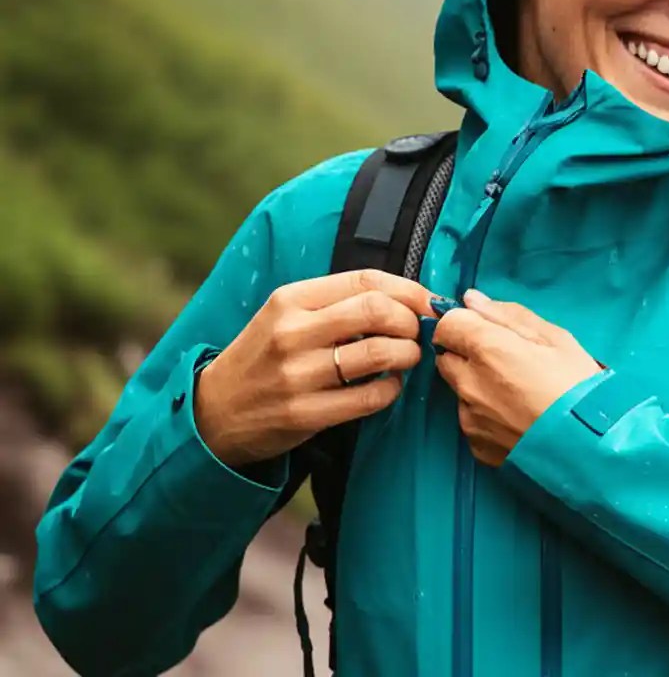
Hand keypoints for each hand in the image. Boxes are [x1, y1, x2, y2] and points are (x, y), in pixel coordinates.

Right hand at [195, 269, 438, 466]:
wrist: (214, 412)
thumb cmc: (264, 357)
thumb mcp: (286, 316)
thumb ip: (337, 303)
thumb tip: (406, 299)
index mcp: (290, 299)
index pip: (366, 281)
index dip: (409, 290)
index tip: (428, 303)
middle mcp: (292, 332)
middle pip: (378, 311)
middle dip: (412, 321)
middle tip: (417, 333)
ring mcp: (297, 374)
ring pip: (379, 354)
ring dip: (408, 355)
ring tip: (406, 358)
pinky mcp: (305, 413)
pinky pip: (370, 397)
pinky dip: (392, 390)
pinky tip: (388, 385)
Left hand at [433, 290, 602, 466]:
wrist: (589, 449)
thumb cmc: (579, 387)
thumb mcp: (556, 339)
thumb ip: (508, 316)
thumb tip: (473, 300)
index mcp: (487, 349)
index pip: (447, 324)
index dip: (464, 323)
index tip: (484, 330)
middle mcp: (469, 383)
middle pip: (447, 358)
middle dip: (467, 354)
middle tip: (506, 362)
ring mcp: (470, 417)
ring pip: (460, 390)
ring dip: (477, 386)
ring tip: (518, 395)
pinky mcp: (477, 445)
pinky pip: (472, 420)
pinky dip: (487, 416)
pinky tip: (517, 419)